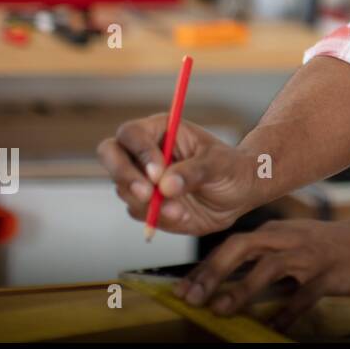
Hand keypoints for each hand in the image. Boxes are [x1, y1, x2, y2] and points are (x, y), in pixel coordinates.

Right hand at [96, 113, 256, 236]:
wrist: (239, 193)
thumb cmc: (231, 168)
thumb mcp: (220, 164)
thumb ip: (194, 171)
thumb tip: (165, 185)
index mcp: (160, 130)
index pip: (131, 133)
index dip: (139, 152)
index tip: (158, 173)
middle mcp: (144, 152)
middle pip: (110, 155)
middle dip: (125, 176)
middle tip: (148, 194)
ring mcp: (141, 178)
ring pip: (124, 189)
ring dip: (149, 204)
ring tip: (181, 210)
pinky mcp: (145, 204)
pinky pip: (138, 212)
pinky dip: (157, 218)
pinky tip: (183, 216)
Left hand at [173, 218, 349, 331]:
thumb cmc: (334, 248)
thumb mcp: (297, 244)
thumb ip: (266, 258)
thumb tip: (228, 284)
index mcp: (278, 231)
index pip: (233, 244)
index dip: (205, 267)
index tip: (182, 289)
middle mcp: (290, 238)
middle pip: (243, 247)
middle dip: (213, 272)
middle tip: (192, 296)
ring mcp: (311, 255)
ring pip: (270, 267)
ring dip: (242, 288)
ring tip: (222, 308)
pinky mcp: (330, 273)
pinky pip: (304, 296)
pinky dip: (287, 313)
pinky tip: (274, 328)